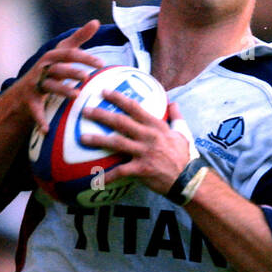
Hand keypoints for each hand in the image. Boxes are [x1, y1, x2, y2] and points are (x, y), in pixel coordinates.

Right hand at [17, 20, 103, 134]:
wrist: (21, 92)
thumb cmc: (49, 69)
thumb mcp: (61, 52)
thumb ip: (78, 38)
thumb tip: (96, 21)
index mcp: (53, 57)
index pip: (70, 53)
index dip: (84, 57)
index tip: (101, 64)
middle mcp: (43, 68)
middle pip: (59, 67)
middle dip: (72, 71)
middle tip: (87, 77)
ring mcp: (35, 84)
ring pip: (49, 86)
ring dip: (62, 90)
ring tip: (76, 95)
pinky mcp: (29, 100)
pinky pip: (35, 111)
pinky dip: (40, 120)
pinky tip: (47, 130)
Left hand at [79, 95, 193, 195]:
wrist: (188, 179)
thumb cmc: (184, 156)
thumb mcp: (183, 132)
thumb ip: (176, 116)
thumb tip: (172, 102)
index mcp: (156, 126)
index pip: (134, 107)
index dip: (118, 98)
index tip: (104, 92)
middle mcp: (148, 136)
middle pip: (121, 122)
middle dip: (101, 114)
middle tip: (85, 111)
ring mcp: (144, 153)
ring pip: (116, 142)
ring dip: (98, 140)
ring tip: (83, 138)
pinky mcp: (141, 170)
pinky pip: (120, 172)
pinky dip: (107, 176)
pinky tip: (95, 180)